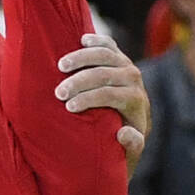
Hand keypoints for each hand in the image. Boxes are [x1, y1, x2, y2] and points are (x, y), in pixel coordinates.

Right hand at [55, 33, 151, 175]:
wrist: (129, 131)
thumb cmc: (122, 147)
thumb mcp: (128, 155)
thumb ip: (132, 146)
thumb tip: (124, 132)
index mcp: (136, 102)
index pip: (111, 95)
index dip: (89, 99)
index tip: (69, 107)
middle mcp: (134, 80)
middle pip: (105, 74)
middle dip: (80, 82)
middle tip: (58, 93)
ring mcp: (127, 66)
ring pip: (105, 55)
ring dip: (81, 58)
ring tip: (60, 66)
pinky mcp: (120, 58)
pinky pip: (108, 45)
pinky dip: (95, 41)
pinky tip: (81, 40)